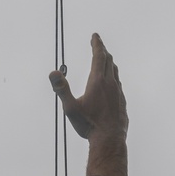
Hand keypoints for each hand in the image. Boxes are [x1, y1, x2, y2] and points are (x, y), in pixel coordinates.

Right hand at [49, 33, 127, 175]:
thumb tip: (53, 72)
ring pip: (115, 71)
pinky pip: (118, 84)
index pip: (99, 56)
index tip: (95, 36)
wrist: (109, 139)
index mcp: (97, 81)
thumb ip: (62, 89)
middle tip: (98, 44)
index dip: (97, 44)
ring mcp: (118, 92)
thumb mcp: (70, 108)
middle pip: (108, 60)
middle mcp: (110, 83)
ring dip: (109, 62)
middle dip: (102, 50)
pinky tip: (112, 83)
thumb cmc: (89, 125)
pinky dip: (114, 77)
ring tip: (106, 60)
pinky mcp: (122, 101)